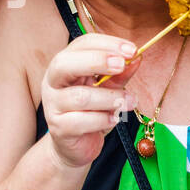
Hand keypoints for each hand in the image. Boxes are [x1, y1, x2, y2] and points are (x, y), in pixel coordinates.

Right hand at [40, 33, 139, 169]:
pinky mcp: (58, 128)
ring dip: (110, 98)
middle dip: (97, 61)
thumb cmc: (91, 111)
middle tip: (122, 64)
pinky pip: (81, 121)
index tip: (132, 49)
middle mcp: (53, 82)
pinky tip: (113, 120)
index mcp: (64, 65)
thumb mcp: (108, 89)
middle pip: (66, 64)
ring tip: (129, 101)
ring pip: (80, 97)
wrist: (76, 145)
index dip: (106, 44)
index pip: (81, 45)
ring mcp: (53, 105)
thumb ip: (119, 74)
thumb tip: (137, 58)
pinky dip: (102, 120)